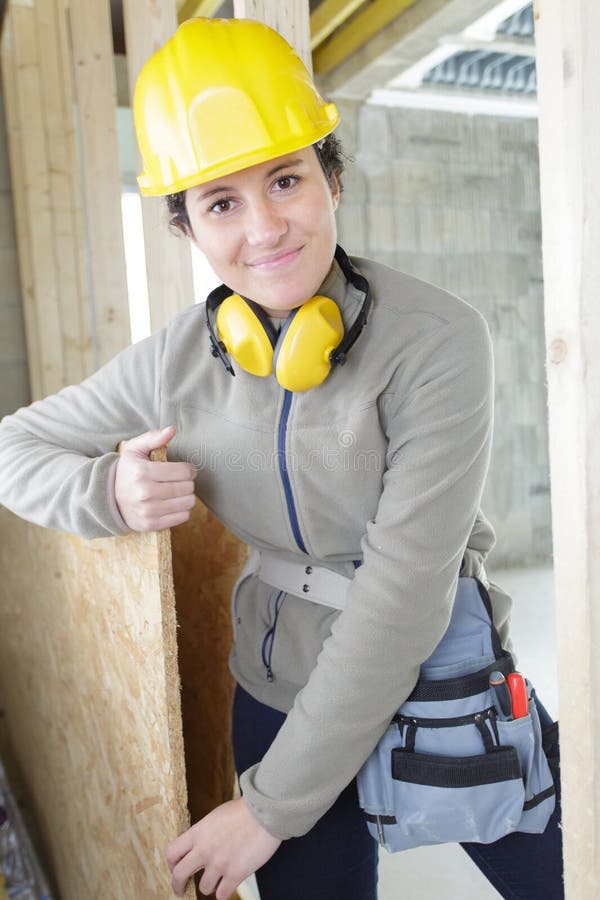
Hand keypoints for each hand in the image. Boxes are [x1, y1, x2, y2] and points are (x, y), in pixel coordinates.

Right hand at [114, 426, 195, 530]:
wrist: (107, 498)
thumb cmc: (126, 471)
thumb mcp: (134, 450)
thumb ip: (153, 438)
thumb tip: (171, 429)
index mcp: (143, 472)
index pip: (184, 471)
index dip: (189, 469)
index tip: (185, 469)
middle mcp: (145, 493)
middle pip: (188, 487)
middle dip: (188, 482)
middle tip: (179, 480)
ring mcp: (148, 511)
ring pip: (188, 503)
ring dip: (187, 496)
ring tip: (177, 491)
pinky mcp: (151, 525)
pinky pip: (182, 517)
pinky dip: (182, 510)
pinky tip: (173, 503)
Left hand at [167, 797, 281, 898]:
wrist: (264, 813)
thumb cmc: (244, 811)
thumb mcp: (215, 816)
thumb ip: (204, 833)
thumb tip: (199, 845)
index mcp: (198, 833)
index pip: (172, 853)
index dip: (171, 864)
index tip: (175, 868)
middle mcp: (204, 850)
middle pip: (179, 875)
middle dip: (178, 885)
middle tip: (180, 890)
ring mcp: (219, 864)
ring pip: (203, 888)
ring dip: (210, 885)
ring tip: (218, 879)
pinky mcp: (235, 874)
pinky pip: (222, 894)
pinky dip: (224, 891)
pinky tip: (228, 884)